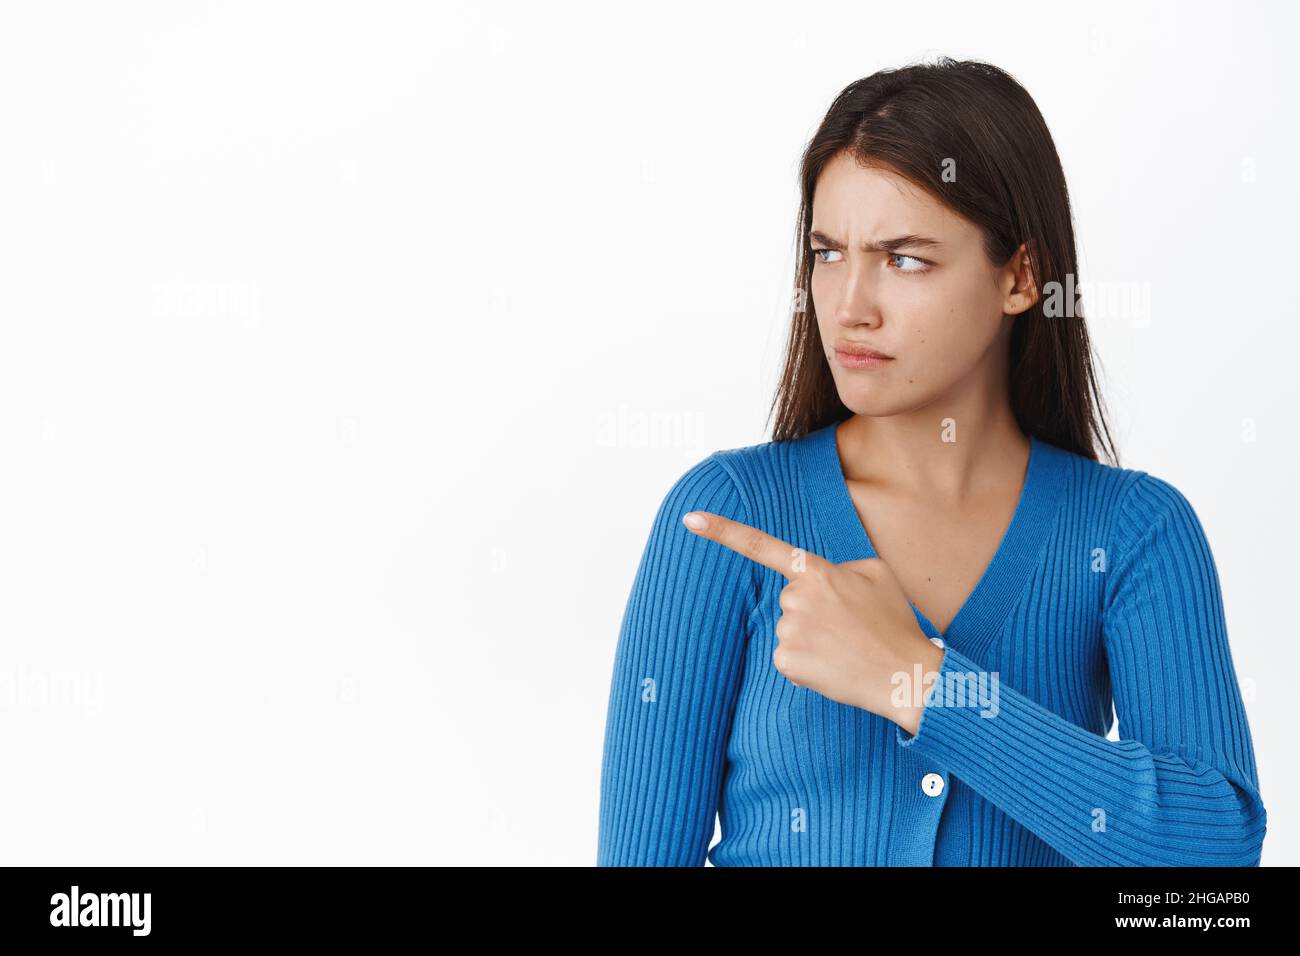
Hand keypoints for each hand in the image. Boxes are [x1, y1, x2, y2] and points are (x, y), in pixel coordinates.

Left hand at [681, 510, 943, 731]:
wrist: (906, 675)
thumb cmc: (895, 623)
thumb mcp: (877, 574)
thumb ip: (839, 567)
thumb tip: (815, 581)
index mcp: (817, 571)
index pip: (762, 545)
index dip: (722, 531)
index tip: (689, 519)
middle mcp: (796, 597)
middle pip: (789, 600)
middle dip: (812, 612)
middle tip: (849, 628)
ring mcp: (789, 630)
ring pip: (789, 631)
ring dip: (812, 640)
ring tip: (846, 648)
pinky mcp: (786, 662)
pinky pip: (788, 660)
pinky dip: (807, 666)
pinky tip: (834, 668)